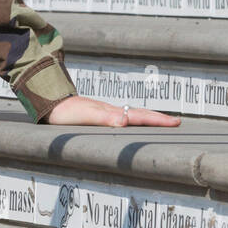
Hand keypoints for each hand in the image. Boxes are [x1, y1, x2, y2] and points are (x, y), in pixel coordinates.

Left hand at [42, 94, 180, 127]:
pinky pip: (124, 118)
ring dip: (149, 119)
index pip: (140, 116)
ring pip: (133, 115)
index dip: (158, 121)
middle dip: (158, 119)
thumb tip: (126, 120)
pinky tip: (134, 124)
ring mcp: (107, 113)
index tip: (176, 123)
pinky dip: (136, 121)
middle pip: (140, 114)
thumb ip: (105, 118)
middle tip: (176, 123)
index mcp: (112, 112)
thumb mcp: (85, 116)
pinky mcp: (100, 116)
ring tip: (162, 123)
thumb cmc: (66, 112)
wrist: (51, 104)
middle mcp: (112, 112)